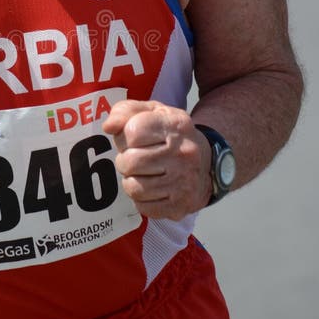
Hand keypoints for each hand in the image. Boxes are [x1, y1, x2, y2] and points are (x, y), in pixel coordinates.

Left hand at [103, 100, 211, 219]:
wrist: (209, 164)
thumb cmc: (172, 136)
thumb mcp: (154, 113)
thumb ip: (126, 111)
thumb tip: (109, 126)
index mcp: (175, 126)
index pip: (133, 131)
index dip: (125, 137)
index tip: (133, 140)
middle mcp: (182, 154)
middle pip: (130, 162)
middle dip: (124, 161)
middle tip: (133, 160)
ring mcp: (183, 182)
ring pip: (134, 187)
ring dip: (131, 181)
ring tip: (142, 174)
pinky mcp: (180, 205)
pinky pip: (143, 207)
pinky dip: (141, 200)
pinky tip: (151, 189)